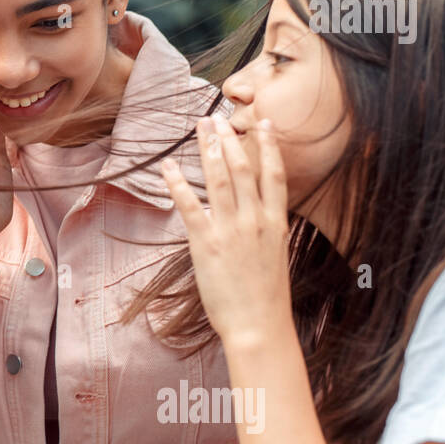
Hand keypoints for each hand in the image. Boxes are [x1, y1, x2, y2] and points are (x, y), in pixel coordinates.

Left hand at [159, 114, 293, 350]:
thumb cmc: (268, 298)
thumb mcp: (276, 256)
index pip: (275, 175)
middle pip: (243, 168)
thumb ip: (268, 231)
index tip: (265, 123)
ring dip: (207, 149)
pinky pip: (190, 205)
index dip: (269, 146)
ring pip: (219, 179)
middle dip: (230, 139)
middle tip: (219, 117)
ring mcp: (231, 230)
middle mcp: (255, 220)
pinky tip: (168, 166)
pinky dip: (177, 183)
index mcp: (276, 223)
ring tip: (200, 127)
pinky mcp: (206, 243)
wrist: (259, 326)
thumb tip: (260, 214)